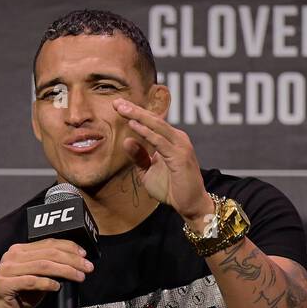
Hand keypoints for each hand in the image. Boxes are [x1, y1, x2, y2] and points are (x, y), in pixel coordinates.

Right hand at [0, 238, 92, 307]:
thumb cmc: (20, 298)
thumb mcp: (38, 279)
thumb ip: (50, 268)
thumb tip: (75, 262)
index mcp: (19, 251)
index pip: (47, 243)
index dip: (68, 247)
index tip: (83, 254)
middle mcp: (11, 257)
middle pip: (48, 253)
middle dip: (71, 259)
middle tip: (86, 267)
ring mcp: (5, 270)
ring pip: (42, 266)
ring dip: (65, 270)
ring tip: (78, 276)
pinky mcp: (3, 285)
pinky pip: (30, 281)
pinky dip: (47, 283)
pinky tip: (57, 286)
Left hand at [113, 98, 213, 226]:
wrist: (189, 205)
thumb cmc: (171, 188)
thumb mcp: (148, 171)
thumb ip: (139, 156)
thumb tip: (126, 140)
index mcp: (171, 140)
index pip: (151, 122)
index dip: (135, 113)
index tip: (118, 105)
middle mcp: (177, 138)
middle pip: (153, 120)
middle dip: (134, 110)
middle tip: (117, 102)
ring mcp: (180, 145)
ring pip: (156, 126)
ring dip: (138, 116)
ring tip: (122, 109)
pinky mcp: (180, 156)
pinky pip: (160, 141)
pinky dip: (146, 132)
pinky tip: (133, 126)